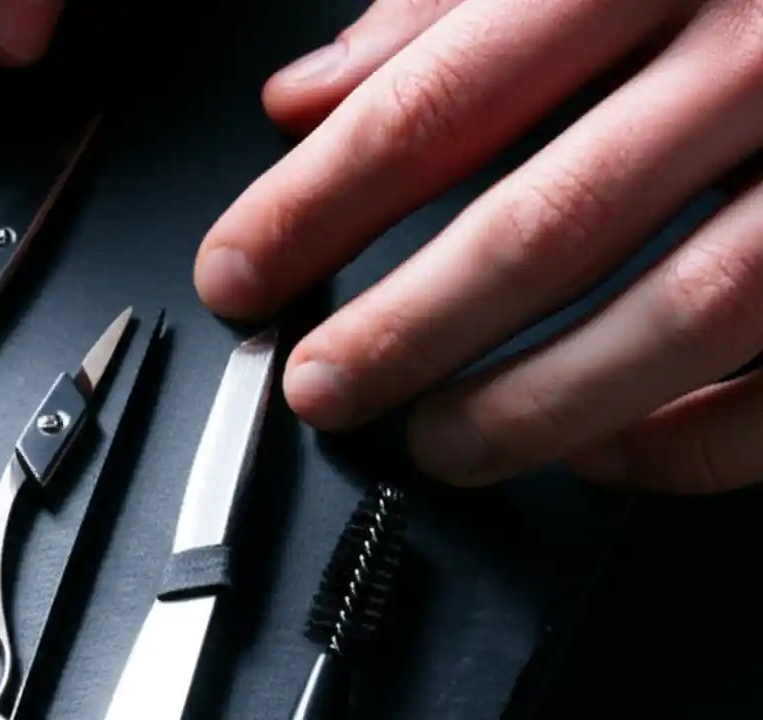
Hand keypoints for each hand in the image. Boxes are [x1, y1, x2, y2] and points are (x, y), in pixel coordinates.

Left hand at [194, 0, 762, 492]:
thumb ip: (444, 8)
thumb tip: (307, 97)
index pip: (434, 102)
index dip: (314, 205)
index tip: (241, 272)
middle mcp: (759, 46)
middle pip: (544, 223)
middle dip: (406, 328)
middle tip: (323, 386)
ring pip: (676, 314)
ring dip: (531, 405)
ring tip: (436, 441)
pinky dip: (687, 436)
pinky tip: (600, 450)